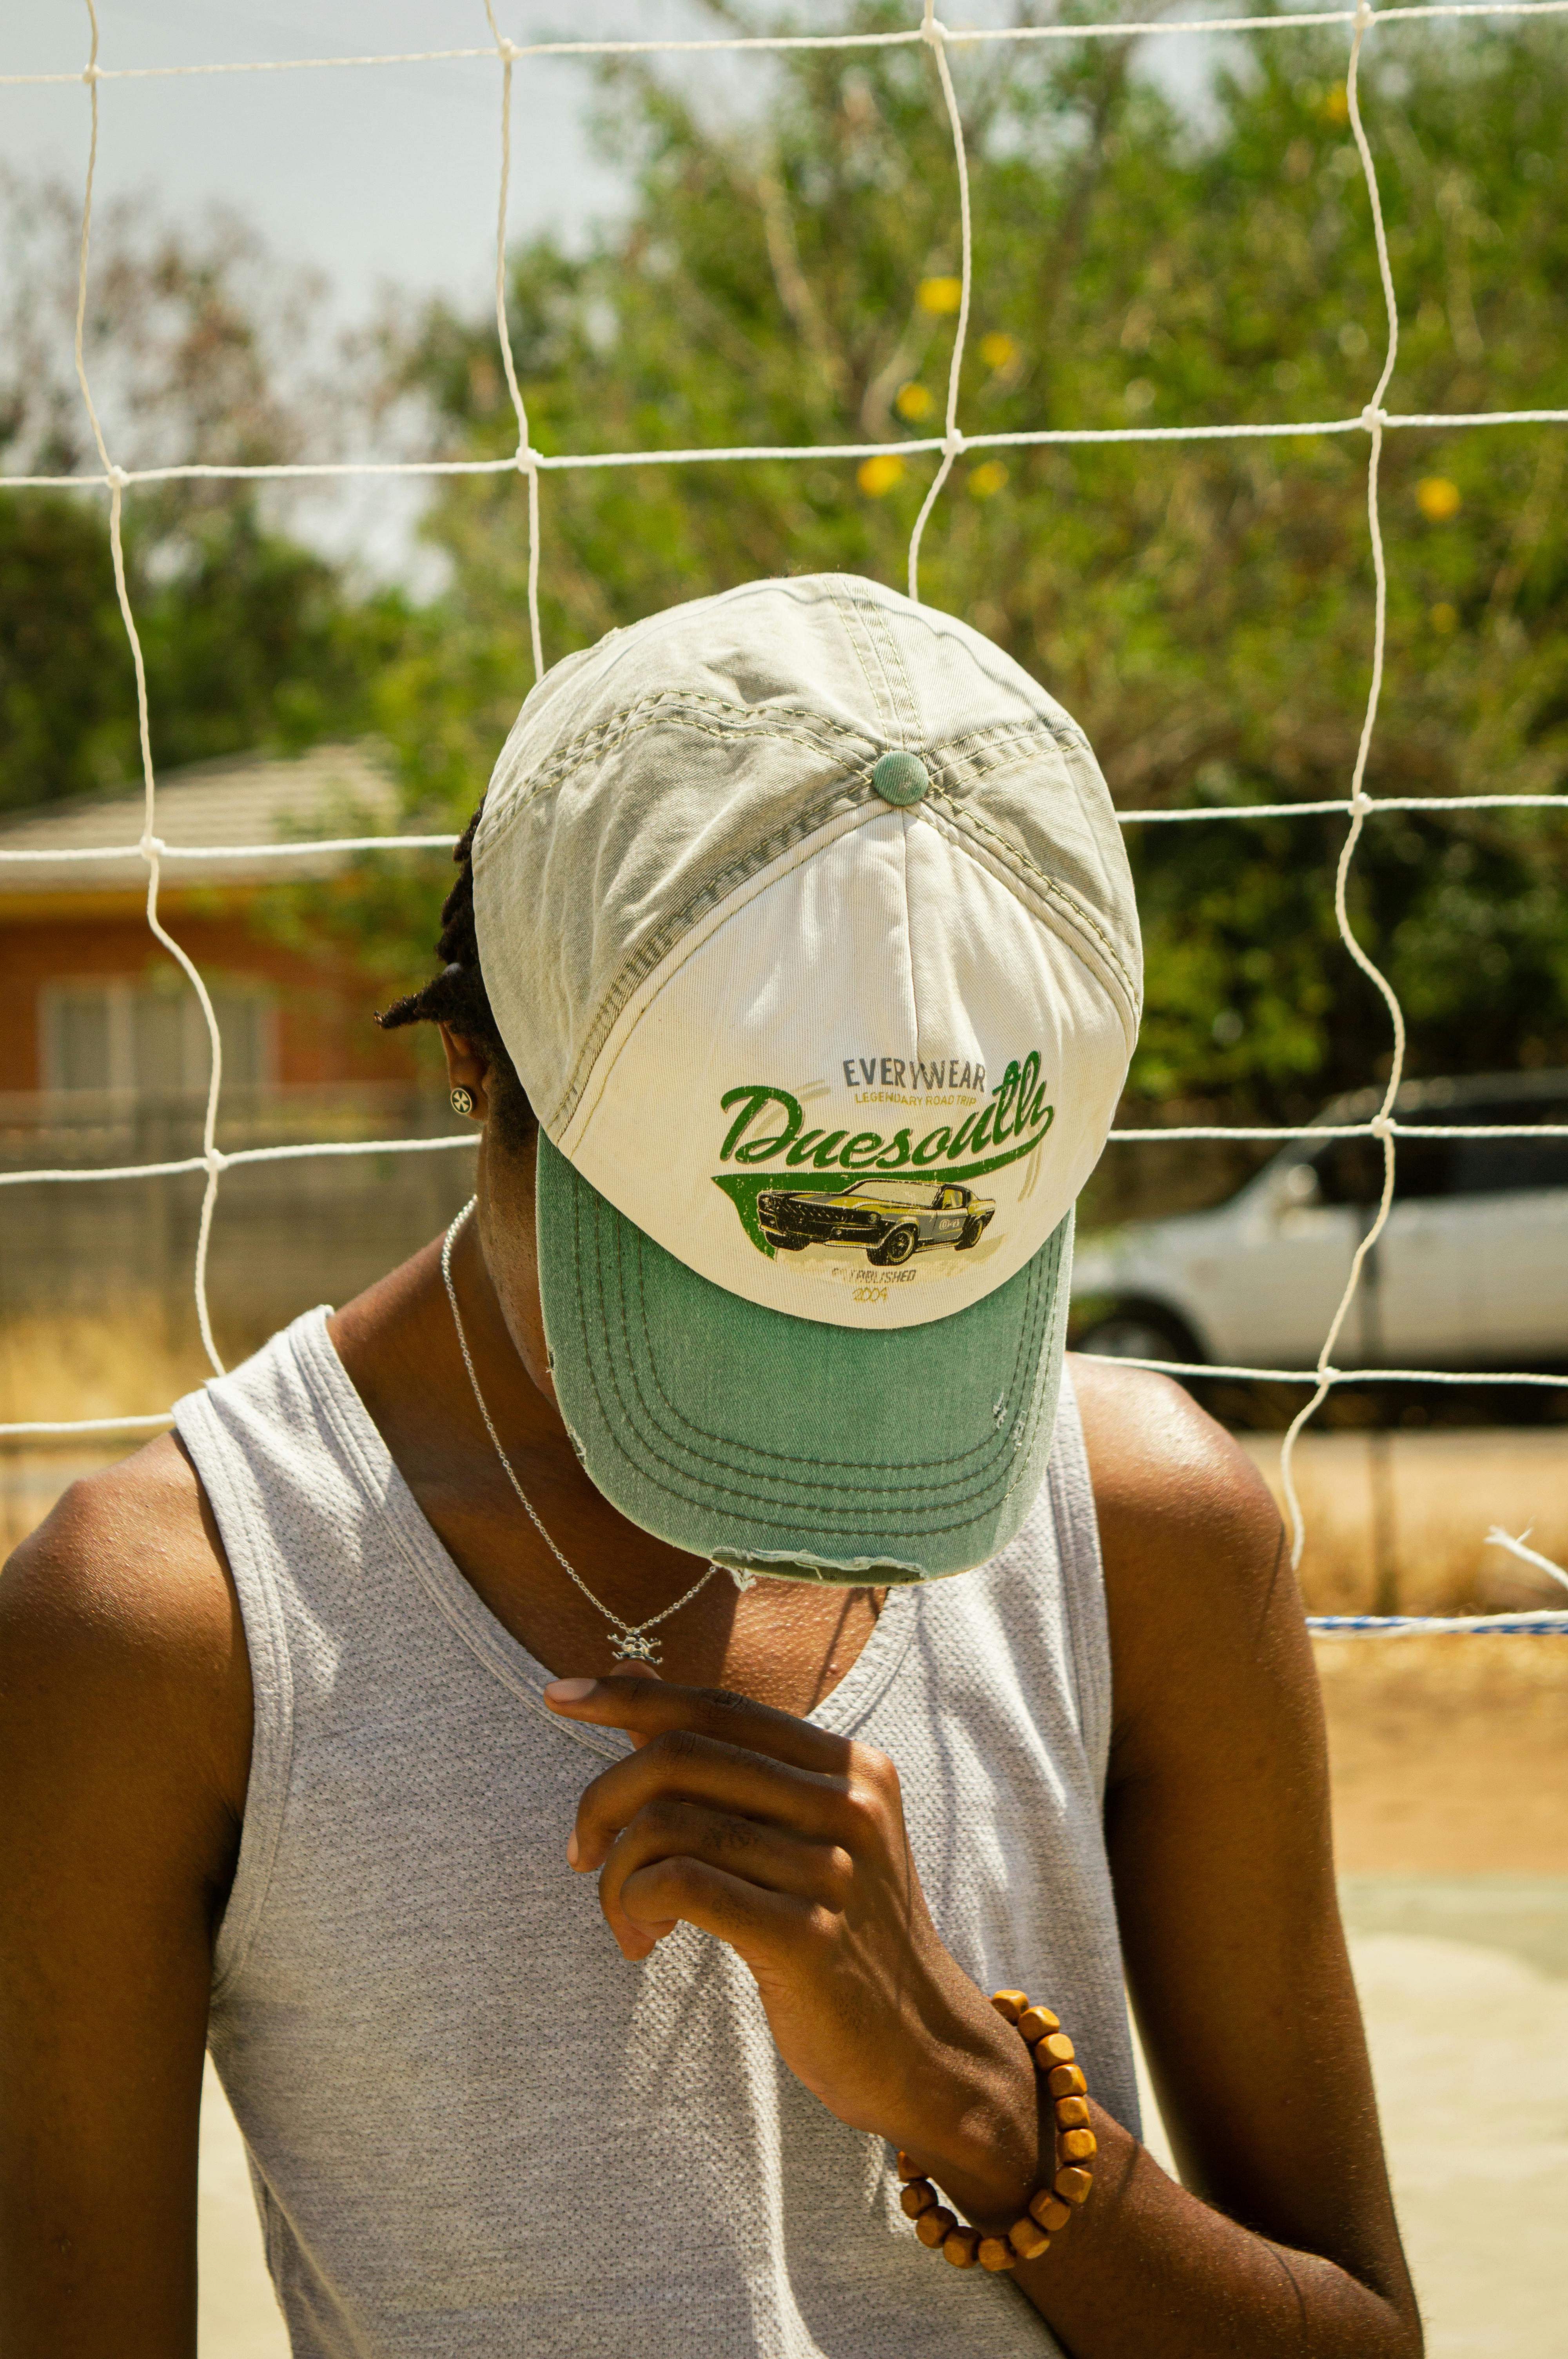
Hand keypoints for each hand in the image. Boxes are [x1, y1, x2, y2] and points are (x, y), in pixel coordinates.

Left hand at [544, 1673, 1038, 2205]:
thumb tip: (634, 1680)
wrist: (924, 2052)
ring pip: (670, 1823)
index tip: (560, 1694)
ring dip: (618, 1873)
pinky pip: (681, 1884)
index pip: (719, 1705)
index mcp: (850, 1766)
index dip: (632, 1695)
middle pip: (683, 1754)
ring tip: (624, 1920)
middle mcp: (849, 1803)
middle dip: (604, 1797)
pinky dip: (634, 1903)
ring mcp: (833, 1868)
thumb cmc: (846, 1940)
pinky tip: (641, 1940)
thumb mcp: (807, 1838)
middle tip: (582, 1854)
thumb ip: (731, 1766)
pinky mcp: (807, 1936)